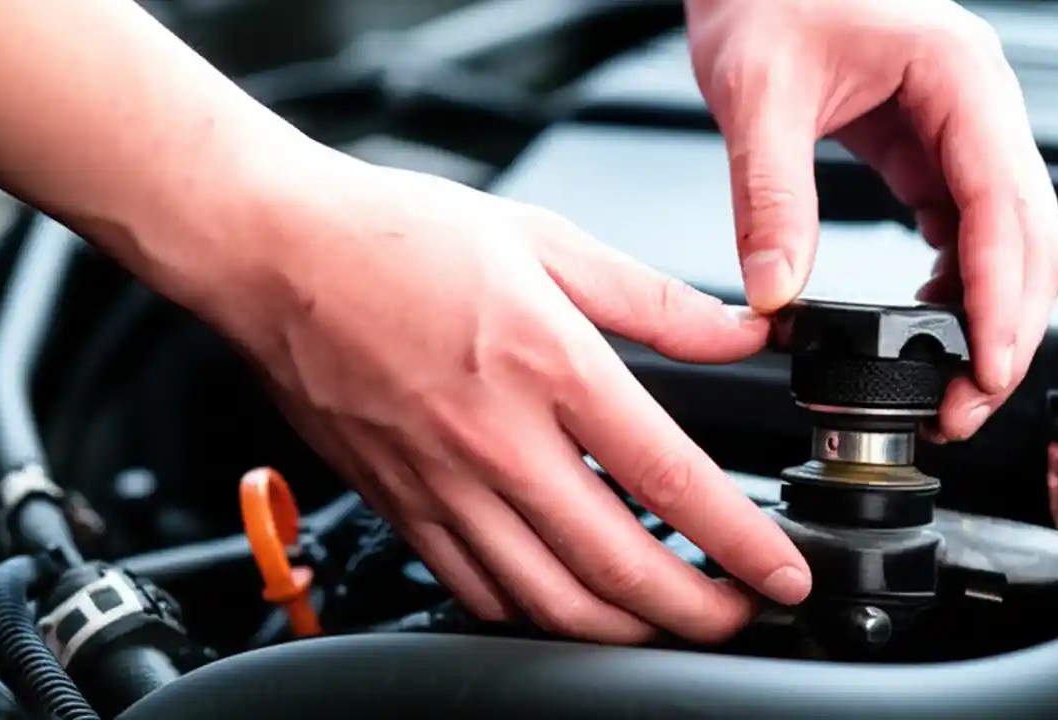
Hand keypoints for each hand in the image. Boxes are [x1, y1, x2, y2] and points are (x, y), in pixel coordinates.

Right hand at [213, 150, 810, 643]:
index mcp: (547, 365)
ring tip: (665, 624)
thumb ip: (655, 301)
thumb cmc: (396, 237)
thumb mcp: (546, 242)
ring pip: (546, 599)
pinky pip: (475, 588)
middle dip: (694, 612)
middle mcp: (496, 440)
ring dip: (621, 630)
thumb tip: (738, 334)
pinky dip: (533, 614)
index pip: (669, 478)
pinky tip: (563, 603)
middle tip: (737, 616)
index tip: (781, 573)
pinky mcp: (399, 504)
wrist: (276, 253)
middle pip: (615, 566)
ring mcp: (441, 483)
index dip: (740, 541)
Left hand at [685, 0, 1057, 439]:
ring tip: (947, 381)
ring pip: (1005, 240)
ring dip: (986, 315)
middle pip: (1027, 237)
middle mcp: (976, 104)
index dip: (1001, 301)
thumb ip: (769, 196)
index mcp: (957, 76)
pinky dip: (957, 284)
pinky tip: (926, 321)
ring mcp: (960, 127)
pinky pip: (965, 228)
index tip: (986, 368)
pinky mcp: (930, 147)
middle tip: (963, 403)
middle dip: (1005, 328)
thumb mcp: (757, 93)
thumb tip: (776, 290)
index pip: (1004, 207)